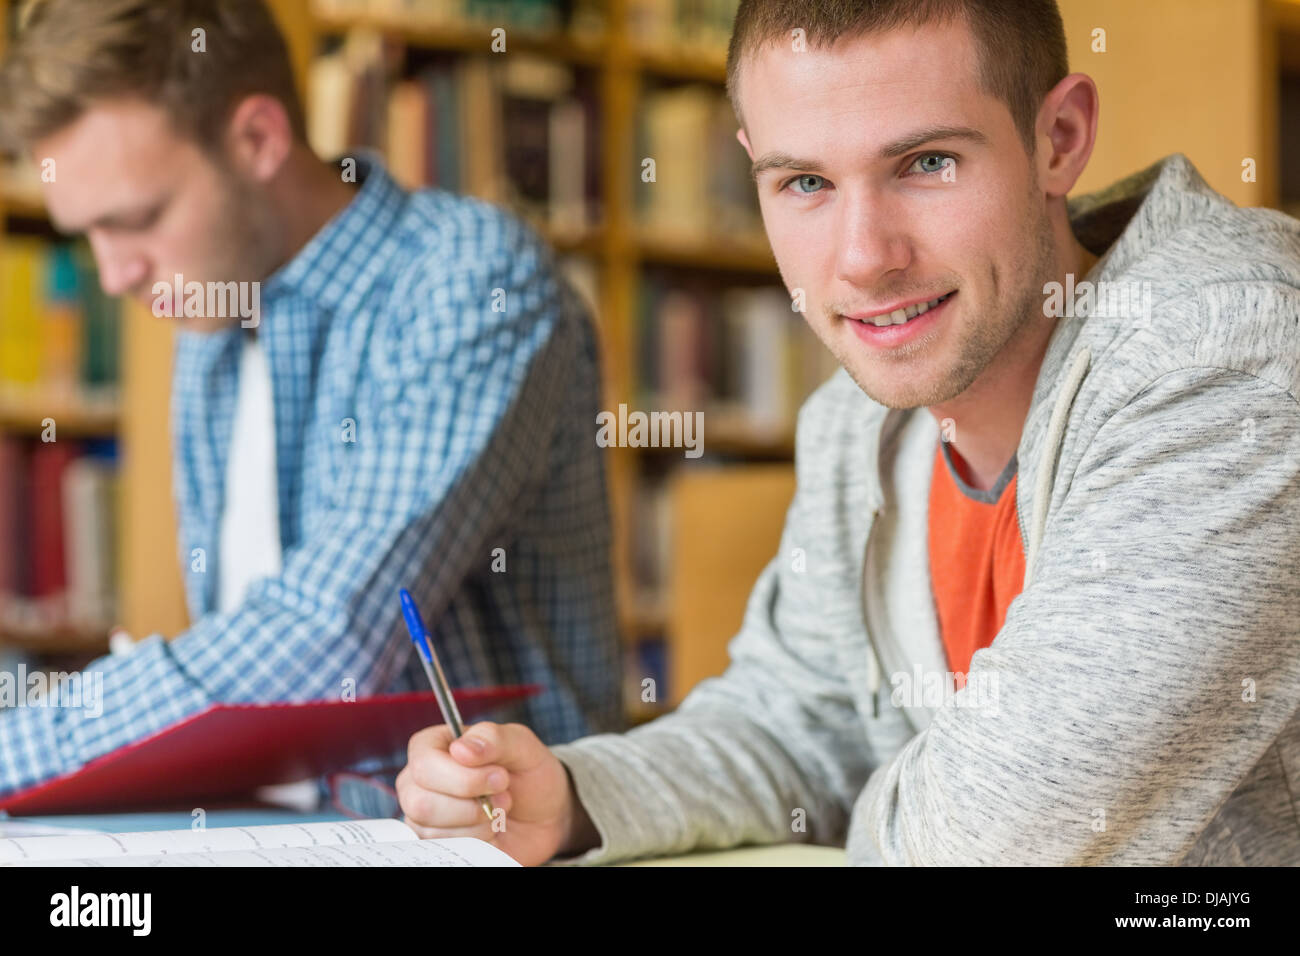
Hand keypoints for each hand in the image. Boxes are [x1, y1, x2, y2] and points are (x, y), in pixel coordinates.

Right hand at [396, 721, 597, 865]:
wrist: (544, 811)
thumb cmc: (526, 770)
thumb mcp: (521, 744)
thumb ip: (492, 738)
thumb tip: (460, 749)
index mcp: (432, 746)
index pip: (424, 765)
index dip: (462, 777)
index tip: (500, 776)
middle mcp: (419, 781)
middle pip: (420, 803)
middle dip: (472, 805)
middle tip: (505, 796)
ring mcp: (425, 816)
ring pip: (432, 832)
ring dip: (478, 823)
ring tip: (501, 809)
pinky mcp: (438, 844)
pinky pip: (446, 851)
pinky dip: (478, 841)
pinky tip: (492, 828)